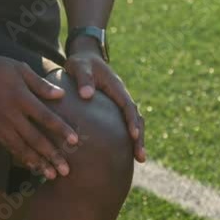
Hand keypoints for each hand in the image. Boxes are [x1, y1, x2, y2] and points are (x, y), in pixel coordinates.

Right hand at [0, 54, 79, 179]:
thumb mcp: (20, 69)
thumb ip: (41, 84)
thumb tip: (61, 95)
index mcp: (20, 97)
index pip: (45, 116)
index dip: (60, 129)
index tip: (75, 141)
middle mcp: (10, 113)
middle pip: (34, 138)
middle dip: (51, 155)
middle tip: (66, 170)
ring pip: (21, 147)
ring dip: (37, 162)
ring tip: (51, 175)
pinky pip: (9, 146)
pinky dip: (21, 157)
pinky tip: (32, 166)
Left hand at [65, 48, 145, 162]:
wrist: (85, 59)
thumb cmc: (81, 63)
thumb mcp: (78, 66)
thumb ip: (82, 78)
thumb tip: (87, 95)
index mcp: (115, 87)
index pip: (127, 106)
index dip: (131, 120)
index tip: (133, 136)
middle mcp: (121, 96)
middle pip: (136, 117)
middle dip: (140, 137)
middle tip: (141, 157)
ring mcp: (119, 104)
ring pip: (134, 122)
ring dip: (138, 140)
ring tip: (139, 160)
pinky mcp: (115, 110)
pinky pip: (124, 125)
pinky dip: (128, 138)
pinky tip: (126, 154)